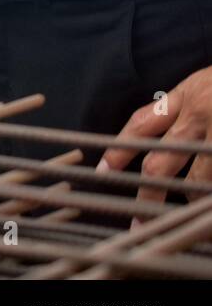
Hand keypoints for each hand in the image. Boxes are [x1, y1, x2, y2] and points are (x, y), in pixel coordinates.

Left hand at [98, 65, 211, 225]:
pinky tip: (204, 212)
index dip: (119, 149)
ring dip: (191, 202)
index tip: (104, 170)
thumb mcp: (206, 83)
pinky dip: (208, 199)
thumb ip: (182, 107)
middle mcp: (200, 115)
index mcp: (187, 96)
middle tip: (138, 221)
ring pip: (198, 180)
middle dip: (148, 194)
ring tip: (189, 218)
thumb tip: (157, 135)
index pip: (141, 124)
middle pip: (161, 163)